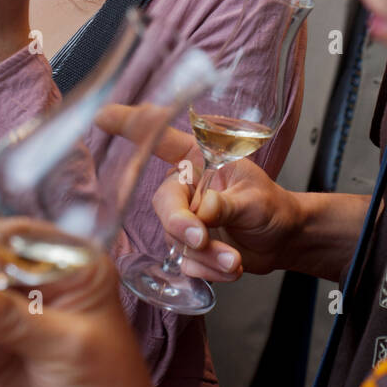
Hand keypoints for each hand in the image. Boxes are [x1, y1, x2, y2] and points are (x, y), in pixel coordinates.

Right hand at [94, 106, 304, 278]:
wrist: (283, 240)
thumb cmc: (271, 206)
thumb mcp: (255, 201)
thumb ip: (226, 205)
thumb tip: (200, 210)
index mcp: (199, 157)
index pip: (160, 137)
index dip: (130, 125)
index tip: (102, 116)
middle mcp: (185, 185)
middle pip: (163, 202)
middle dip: (180, 224)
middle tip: (201, 238)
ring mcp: (183, 217)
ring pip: (175, 239)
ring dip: (205, 255)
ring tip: (234, 261)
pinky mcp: (186, 246)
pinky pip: (184, 263)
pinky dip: (208, 270)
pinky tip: (230, 268)